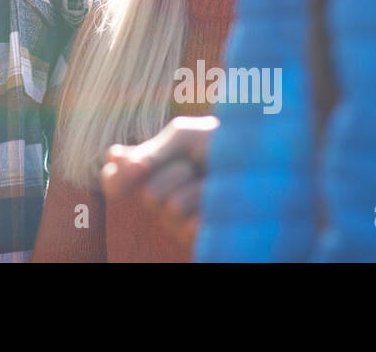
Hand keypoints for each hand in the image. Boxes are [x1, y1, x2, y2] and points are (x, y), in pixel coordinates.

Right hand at [99, 115, 217, 240]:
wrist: (263, 160)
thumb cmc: (222, 144)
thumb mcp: (183, 137)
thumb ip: (150, 151)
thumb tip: (112, 163)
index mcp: (150, 171)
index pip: (114, 181)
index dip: (116, 178)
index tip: (130, 164)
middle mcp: (160, 198)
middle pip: (149, 194)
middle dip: (176, 171)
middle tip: (198, 164)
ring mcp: (178, 221)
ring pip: (171, 207)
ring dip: (199, 188)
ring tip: (216, 182)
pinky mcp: (198, 238)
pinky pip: (192, 226)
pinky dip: (209, 208)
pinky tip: (222, 203)